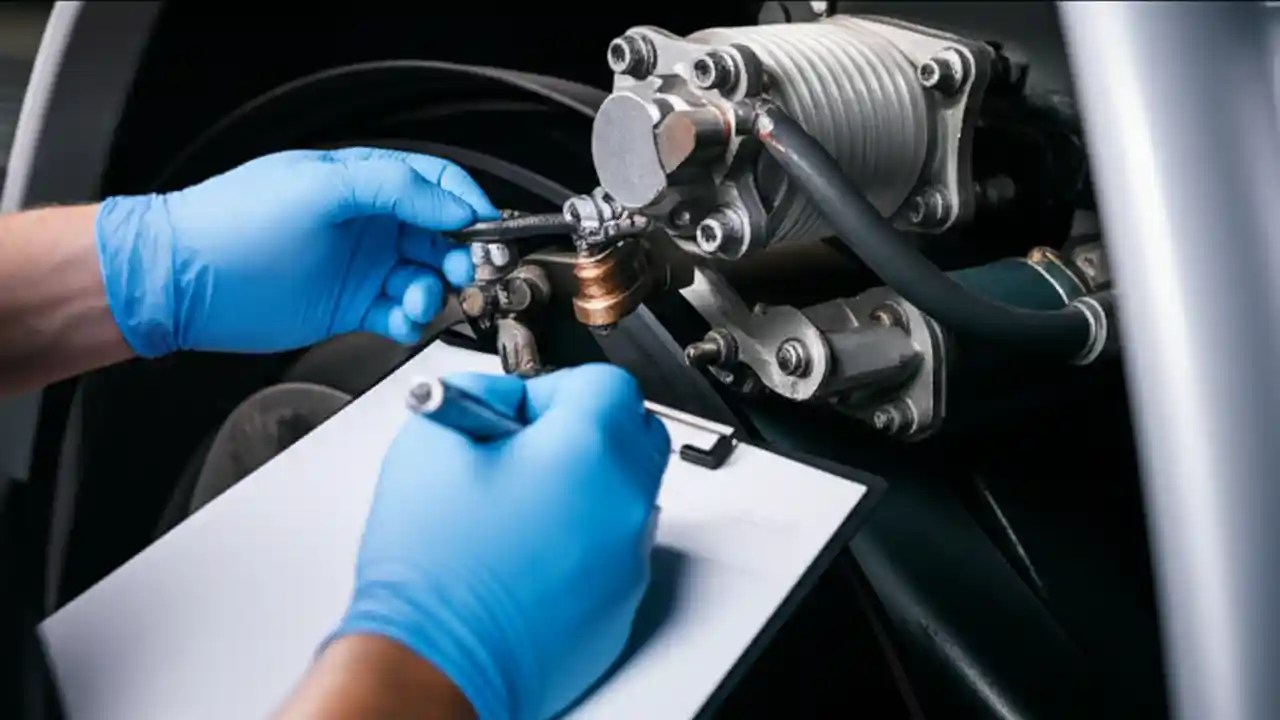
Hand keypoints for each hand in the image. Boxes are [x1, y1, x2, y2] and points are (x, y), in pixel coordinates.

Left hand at [94, 147, 498, 356]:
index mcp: (363, 181)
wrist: (184, 281)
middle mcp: (368, 221)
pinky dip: (410, 320)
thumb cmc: (236, 225)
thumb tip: (453, 205)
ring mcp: (361, 265)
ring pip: (425, 277)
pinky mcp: (351, 305)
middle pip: (440, 234)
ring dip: (433, 291)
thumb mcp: (321, 188)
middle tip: (462, 274)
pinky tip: (399, 320)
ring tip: (416, 301)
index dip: (466, 205)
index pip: (436, 184)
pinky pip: (400, 313)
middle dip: (459, 255)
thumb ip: (393, 189)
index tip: (484, 231)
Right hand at [335, 364, 669, 718]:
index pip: (607, 384)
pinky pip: (617, 551)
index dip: (556, 390)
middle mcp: (624, 501)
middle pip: (635, 434)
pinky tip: (529, 554)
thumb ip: (479, 393)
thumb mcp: (431, 440)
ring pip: (628, 495)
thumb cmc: (432, 567)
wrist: (435, 662)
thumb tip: (504, 399)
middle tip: (530, 451)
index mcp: (587, 449)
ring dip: (588, 487)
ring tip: (522, 508)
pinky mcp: (622, 605)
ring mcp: (629, 558)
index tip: (520, 414)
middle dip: (586, 431)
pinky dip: (585, 541)